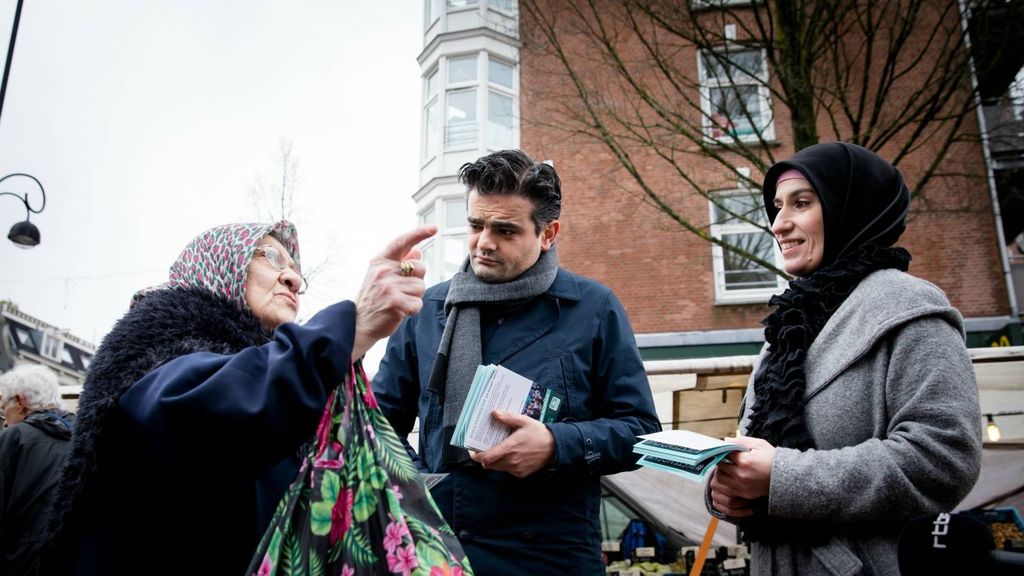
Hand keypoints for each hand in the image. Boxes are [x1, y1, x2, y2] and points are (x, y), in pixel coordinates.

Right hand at [352, 225, 436, 359]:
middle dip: (417, 279)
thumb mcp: (382, 275)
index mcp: (380, 261)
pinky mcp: (394, 302)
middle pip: (420, 267)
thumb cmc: (374, 298)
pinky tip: (400, 311)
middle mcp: (383, 270)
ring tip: (398, 301)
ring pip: (421, 287)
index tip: (433, 228)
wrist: (359, 324)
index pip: (402, 242)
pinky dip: (413, 309)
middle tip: (401, 290)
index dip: (419, 233)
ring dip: (414, 297)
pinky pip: (418, 303)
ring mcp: (388, 286)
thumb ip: (400, 262)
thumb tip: (417, 250)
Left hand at [468, 411, 554, 477]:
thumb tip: (494, 413)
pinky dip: (504, 464)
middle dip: (484, 457)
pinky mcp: (521, 474)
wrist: (556, 447)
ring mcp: (516, 469)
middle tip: (483, 448)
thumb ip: (508, 418)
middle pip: (489, 464)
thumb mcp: (524, 421)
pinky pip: (507, 470)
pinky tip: (510, 454)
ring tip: (497, 449)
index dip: (476, 455)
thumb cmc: (539, 433)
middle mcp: (511, 461)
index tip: (472, 450)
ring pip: (497, 468)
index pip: (486, 458)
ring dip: (494, 460)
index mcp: (510, 448)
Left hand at [708, 435, 775, 517]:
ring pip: (721, 479)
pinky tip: (735, 477)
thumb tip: (726, 440)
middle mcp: (741, 475)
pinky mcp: (745, 494)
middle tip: (726, 458)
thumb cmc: (773, 459)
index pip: (724, 453)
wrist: (786, 477)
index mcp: (744, 461)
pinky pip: (729, 489)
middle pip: (720, 467)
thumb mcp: (759, 444)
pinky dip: (728, 483)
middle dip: (721, 461)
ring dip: (722, 472)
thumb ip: (741, 441)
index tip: (725, 449)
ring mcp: (742, 486)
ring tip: (729, 468)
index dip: (724, 450)